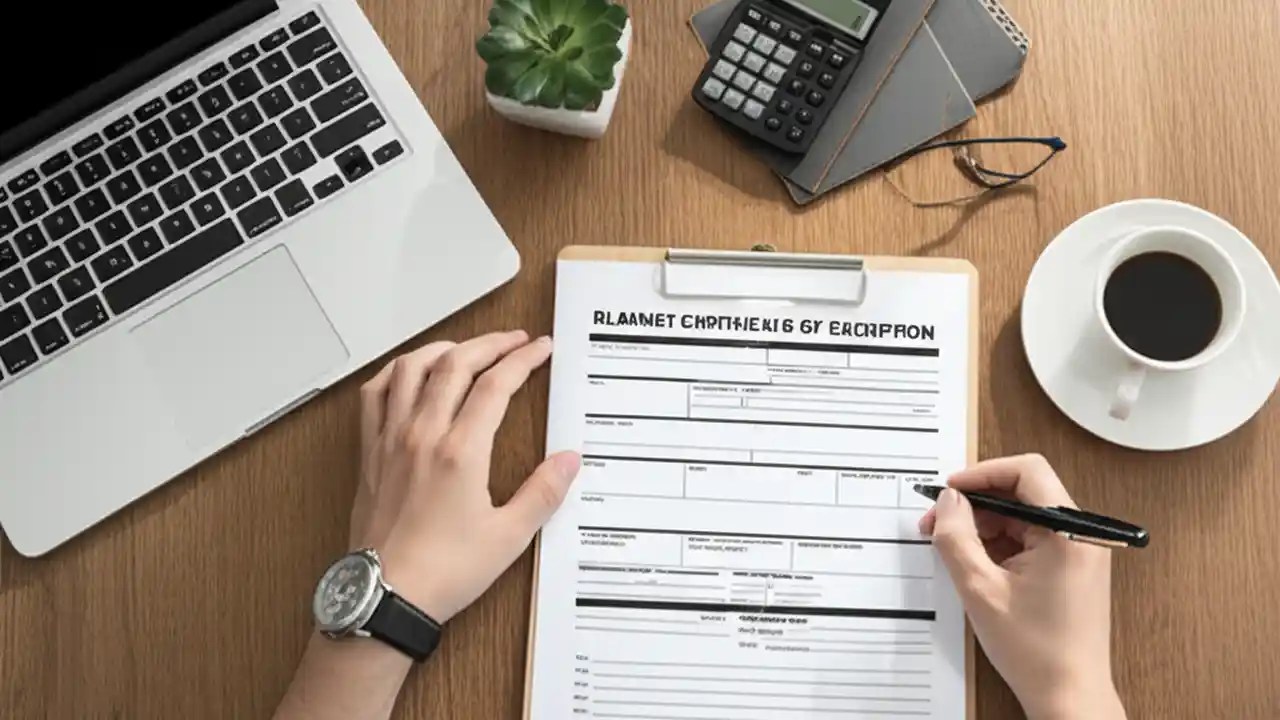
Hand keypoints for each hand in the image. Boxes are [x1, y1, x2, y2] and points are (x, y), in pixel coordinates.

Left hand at [350, 330, 581, 622]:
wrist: (386, 596)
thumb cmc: (442, 571)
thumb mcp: (509, 536)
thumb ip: (542, 493)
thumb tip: (567, 461)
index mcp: (460, 451)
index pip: (497, 384)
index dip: (523, 359)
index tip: (540, 349)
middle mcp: (422, 435)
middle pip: (456, 364)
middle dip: (490, 344)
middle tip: (514, 341)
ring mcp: (391, 440)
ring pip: (412, 368)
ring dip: (443, 348)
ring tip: (466, 348)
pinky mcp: (371, 453)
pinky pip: (374, 395)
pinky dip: (394, 372)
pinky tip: (408, 372)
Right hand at [918, 455, 1125, 719]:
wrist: (1069, 697)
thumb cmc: (1035, 651)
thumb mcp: (980, 589)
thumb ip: (957, 538)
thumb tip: (947, 502)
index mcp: (1068, 532)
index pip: (1026, 471)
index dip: (981, 474)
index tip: (949, 491)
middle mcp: (1081, 535)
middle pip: (1023, 492)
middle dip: (975, 504)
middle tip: (937, 522)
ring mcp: (1078, 552)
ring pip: (1023, 516)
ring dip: (984, 526)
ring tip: (950, 548)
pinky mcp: (1070, 569)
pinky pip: (1030, 539)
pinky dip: (999, 544)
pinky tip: (974, 563)